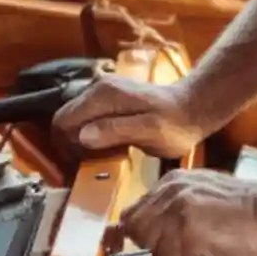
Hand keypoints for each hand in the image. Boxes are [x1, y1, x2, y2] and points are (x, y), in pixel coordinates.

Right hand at [52, 76, 212, 157]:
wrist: (193, 109)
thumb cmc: (176, 124)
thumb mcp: (150, 131)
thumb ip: (116, 130)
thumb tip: (82, 136)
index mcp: (103, 95)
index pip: (64, 120)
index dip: (65, 146)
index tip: (80, 165)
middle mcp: (97, 89)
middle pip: (64, 120)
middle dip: (70, 145)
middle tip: (89, 165)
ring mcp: (102, 94)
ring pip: (74, 121)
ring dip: (80, 143)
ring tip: (99, 160)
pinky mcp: (108, 101)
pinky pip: (87, 121)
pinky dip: (91, 138)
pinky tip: (108, 150)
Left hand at [121, 169, 256, 255]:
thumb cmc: (256, 211)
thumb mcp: (208, 197)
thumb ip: (179, 207)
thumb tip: (157, 230)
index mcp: (174, 181)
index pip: (134, 214)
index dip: (149, 234)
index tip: (171, 242)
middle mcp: (170, 191)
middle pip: (136, 232)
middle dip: (159, 246)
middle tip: (192, 249)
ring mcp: (177, 213)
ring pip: (152, 250)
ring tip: (206, 250)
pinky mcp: (187, 235)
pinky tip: (214, 255)